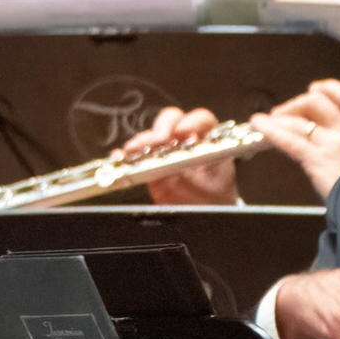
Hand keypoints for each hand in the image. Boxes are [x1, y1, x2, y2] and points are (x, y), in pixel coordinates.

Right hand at [127, 104, 241, 207]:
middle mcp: (186, 143)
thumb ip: (212, 172)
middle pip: (172, 121)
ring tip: (133, 150)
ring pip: (151, 136)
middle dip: (162, 126)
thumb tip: (203, 163)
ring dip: (141, 140)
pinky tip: (119, 158)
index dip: (193, 121)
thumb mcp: (220, 186)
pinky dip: (124, 156)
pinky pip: (134, 156)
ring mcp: (166, 153)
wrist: (204, 217)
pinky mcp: (149, 167)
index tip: (184, 131)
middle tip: (158, 140)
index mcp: (209, 143)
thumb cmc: (215, 201)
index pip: (202, 121)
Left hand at [247, 79, 339, 193]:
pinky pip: (288, 139)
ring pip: (298, 120)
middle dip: (295, 104)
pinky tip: (258, 124)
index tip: (314, 89)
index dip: (327, 88)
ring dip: (277, 118)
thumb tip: (324, 129)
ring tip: (262, 121)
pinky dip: (270, 129)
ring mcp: (331, 142)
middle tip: (282, 114)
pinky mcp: (316, 158)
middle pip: (315, 102)